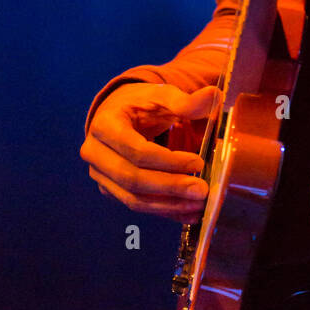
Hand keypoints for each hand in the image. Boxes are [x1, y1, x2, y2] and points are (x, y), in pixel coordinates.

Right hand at [80, 82, 218, 217]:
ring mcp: (100, 175)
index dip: (169, 161)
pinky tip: (189, 213)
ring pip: (133, 199)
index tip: (198, 162)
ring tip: (198, 205)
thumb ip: (185, 100)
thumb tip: (214, 96)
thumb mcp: (161, 96)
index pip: (137, 151)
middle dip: (170, 187)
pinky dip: (164, 211)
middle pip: (133, 179)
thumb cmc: (141, 104)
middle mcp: (95, 153)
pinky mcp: (111, 190)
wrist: (120, 113)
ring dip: (168, 205)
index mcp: (104, 125)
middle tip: (202, 190)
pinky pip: (138, 206)